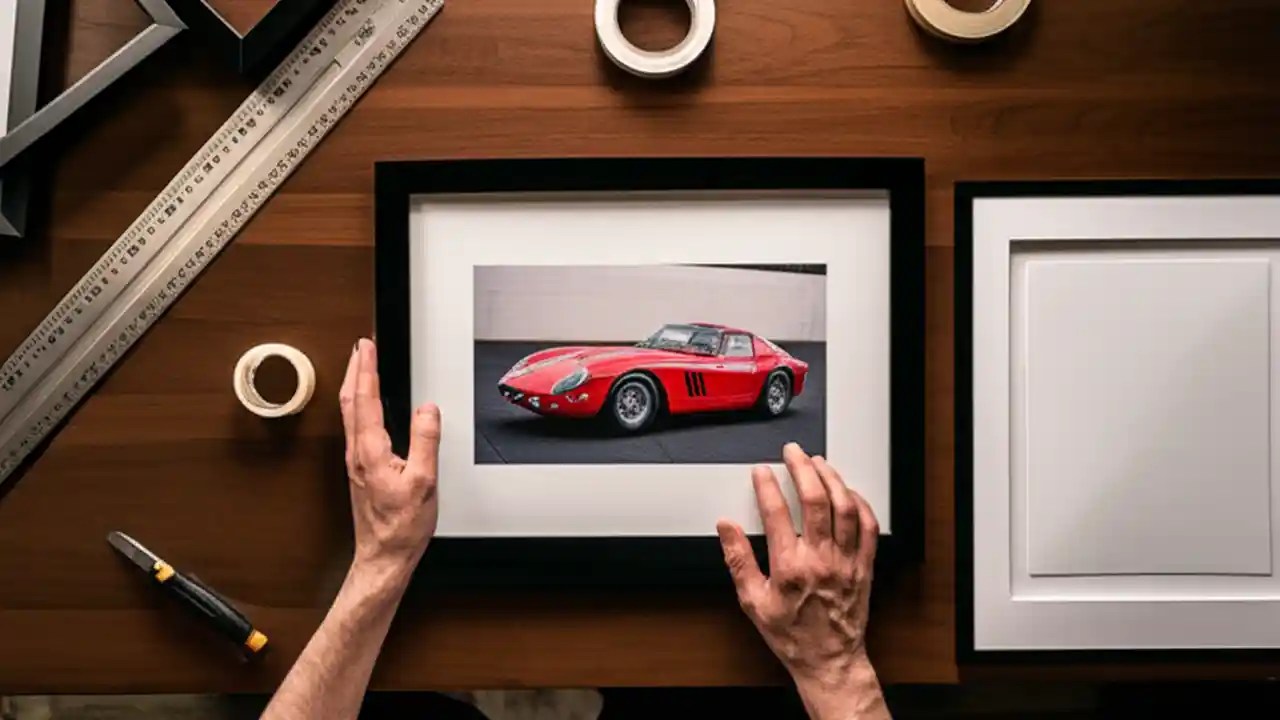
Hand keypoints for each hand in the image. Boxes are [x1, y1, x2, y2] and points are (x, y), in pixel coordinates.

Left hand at [339, 339, 441, 582]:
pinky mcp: (360, 470)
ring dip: (354, 385)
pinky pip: (355, 427)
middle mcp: (357, 454)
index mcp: (371, 451)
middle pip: (349, 401)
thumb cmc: (401, 526)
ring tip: (360, 367)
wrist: (384, 556)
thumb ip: (425, 441)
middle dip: (354, 370)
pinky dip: (358, 406)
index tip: (367, 346)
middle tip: (360, 347)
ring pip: (349, 414)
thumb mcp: (424, 482)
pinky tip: (365, 406)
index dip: (366, 369)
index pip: (366, 399)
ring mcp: (356, 462)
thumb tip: (428, 410)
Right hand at [716, 443, 887, 719]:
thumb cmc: (792, 635)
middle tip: (793, 453)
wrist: (829, 660)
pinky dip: (859, 503)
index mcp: (790, 567)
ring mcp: (846, 561)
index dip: (767, 485)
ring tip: (819, 463)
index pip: (777, 512)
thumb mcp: (752, 602)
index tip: (761, 472)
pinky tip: (848, 492)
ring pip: (844, 507)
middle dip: (802, 468)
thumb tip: (726, 528)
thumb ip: (738, 560)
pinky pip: (867, 526)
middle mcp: (821, 559)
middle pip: (815, 500)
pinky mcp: (864, 566)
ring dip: (832, 479)